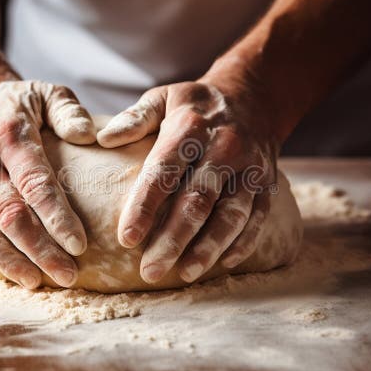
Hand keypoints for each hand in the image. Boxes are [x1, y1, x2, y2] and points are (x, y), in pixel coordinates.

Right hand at [0, 80, 95, 288]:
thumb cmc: (20, 106)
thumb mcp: (46, 94)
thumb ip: (68, 110)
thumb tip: (87, 135)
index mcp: (8, 136)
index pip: (34, 183)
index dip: (56, 217)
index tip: (79, 246)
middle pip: (8, 214)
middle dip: (39, 249)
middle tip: (67, 275)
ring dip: (8, 261)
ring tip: (36, 282)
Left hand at [97, 79, 277, 283]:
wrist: (255, 95)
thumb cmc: (196, 105)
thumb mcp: (163, 98)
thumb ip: (135, 118)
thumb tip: (102, 138)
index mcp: (191, 127)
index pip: (164, 171)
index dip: (145, 206)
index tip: (127, 238)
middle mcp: (223, 148)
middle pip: (197, 200)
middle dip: (173, 239)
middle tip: (150, 271)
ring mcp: (250, 168)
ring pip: (231, 214)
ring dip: (208, 248)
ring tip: (185, 274)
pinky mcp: (267, 183)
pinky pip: (257, 217)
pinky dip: (242, 243)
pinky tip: (223, 264)